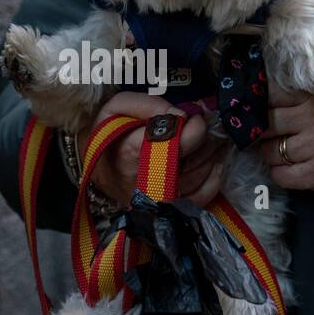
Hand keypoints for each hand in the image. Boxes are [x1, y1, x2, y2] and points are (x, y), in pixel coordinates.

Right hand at [76, 92, 226, 207]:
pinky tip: (208, 161)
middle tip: (199, 126)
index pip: (178, 138)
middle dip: (204, 136)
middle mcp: (150, 179)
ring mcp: (162, 198)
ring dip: (210, 151)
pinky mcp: (172, 210)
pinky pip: (206, 191)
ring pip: (204, 170)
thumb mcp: (115, 109)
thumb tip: (180, 114)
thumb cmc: (109, 138)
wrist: (100, 174)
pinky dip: (213, 173)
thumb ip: (148, 104)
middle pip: (196, 154)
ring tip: (202, 140)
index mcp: (133, 151)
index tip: (190, 117)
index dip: (193, 125)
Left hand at [259, 81, 313, 199]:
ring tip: (282, 156)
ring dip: (271, 156)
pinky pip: (280, 175)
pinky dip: (280, 175)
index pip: (276, 95)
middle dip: (263, 132)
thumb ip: (311, 100)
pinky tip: (290, 171)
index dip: (261, 103)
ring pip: (270, 151)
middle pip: (267, 123)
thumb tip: (275, 96)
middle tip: (267, 137)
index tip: (257, 110)